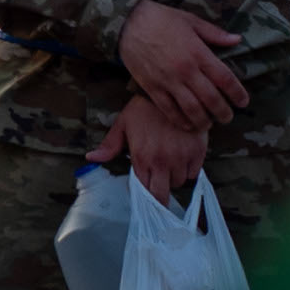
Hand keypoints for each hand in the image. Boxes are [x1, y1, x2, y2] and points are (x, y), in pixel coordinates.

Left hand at [87, 95, 208, 203]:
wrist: (172, 93)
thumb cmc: (143, 109)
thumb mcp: (123, 125)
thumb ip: (109, 146)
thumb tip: (91, 158)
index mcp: (142, 158)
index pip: (143, 190)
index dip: (142, 195)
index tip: (142, 193)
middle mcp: (163, 161)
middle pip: (162, 195)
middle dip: (159, 196)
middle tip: (157, 190)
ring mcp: (182, 158)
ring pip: (179, 183)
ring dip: (173, 179)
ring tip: (167, 165)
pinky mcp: (198, 152)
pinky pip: (194, 173)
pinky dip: (188, 170)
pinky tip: (181, 158)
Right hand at [118, 0, 247, 129]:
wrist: (127, 22)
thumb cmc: (160, 18)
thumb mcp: (191, 20)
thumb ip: (214, 34)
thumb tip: (237, 40)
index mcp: (198, 52)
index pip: (225, 79)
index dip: (237, 93)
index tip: (243, 102)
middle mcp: (185, 70)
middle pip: (211, 99)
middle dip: (223, 112)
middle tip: (228, 117)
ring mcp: (167, 81)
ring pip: (191, 109)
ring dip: (203, 121)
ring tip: (209, 124)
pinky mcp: (151, 87)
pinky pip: (168, 110)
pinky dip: (180, 121)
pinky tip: (187, 125)